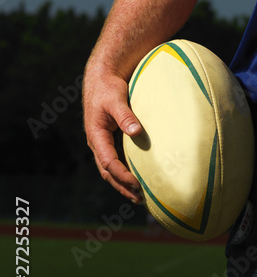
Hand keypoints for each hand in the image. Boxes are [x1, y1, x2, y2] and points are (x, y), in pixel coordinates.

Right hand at [83, 66, 143, 202]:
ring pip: (110, 169)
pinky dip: (125, 171)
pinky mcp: (110, 139)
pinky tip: (138, 178)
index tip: (136, 184)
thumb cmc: (108, 88)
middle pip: (108, 172)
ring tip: (139, 197)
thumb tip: (136, 132)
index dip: (121, 175)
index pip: (108, 162)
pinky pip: (116, 160)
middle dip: (122, 186)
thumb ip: (125, 116)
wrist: (102, 77)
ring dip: (122, 183)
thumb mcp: (116, 99)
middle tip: (139, 199)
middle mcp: (97, 142)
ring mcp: (103, 142)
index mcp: (96, 135)